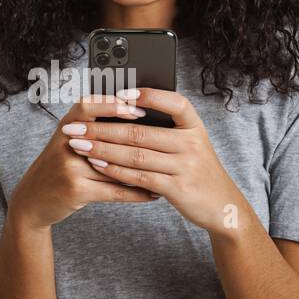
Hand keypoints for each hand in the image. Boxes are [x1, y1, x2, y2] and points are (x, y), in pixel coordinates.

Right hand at [7, 94, 161, 230]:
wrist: (32, 200)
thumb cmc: (58, 167)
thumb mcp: (68, 142)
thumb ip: (92, 130)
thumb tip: (135, 119)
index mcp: (66, 126)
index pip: (88, 105)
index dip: (113, 104)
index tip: (138, 107)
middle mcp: (66, 143)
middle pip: (106, 136)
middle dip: (136, 137)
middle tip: (163, 138)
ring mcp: (69, 166)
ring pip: (116, 166)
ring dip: (144, 169)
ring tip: (167, 167)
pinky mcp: (76, 190)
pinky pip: (115, 190)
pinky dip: (136, 193)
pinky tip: (153, 193)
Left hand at [59, 87, 246, 236]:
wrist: (222, 205)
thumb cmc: (197, 169)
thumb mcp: (190, 142)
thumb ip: (166, 128)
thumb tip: (125, 108)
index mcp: (195, 125)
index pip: (173, 102)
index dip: (147, 95)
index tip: (118, 93)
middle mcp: (192, 143)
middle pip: (141, 131)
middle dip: (103, 129)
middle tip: (76, 127)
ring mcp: (186, 166)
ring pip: (136, 155)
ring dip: (103, 150)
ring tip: (79, 145)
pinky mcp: (177, 188)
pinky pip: (140, 177)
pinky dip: (116, 170)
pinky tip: (98, 165)